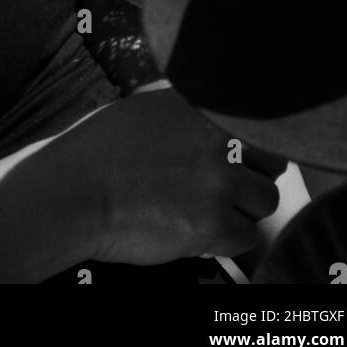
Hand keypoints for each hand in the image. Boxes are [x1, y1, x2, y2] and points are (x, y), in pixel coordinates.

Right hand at [62, 89, 283, 265]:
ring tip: (207, 212)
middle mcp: (217, 137)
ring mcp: (219, 180)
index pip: (259, 122)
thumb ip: (184, 109)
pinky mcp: (213, 222)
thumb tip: (208, 116)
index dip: (252, 145)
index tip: (239, 158)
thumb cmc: (97, 151)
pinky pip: (247, 238)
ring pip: (266, 201)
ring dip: (242, 210)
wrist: (73, 190)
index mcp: (201, 106)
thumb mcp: (143, 108)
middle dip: (253, 177)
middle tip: (225, 190)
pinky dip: (225, 241)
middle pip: (273, 162)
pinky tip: (196, 233)